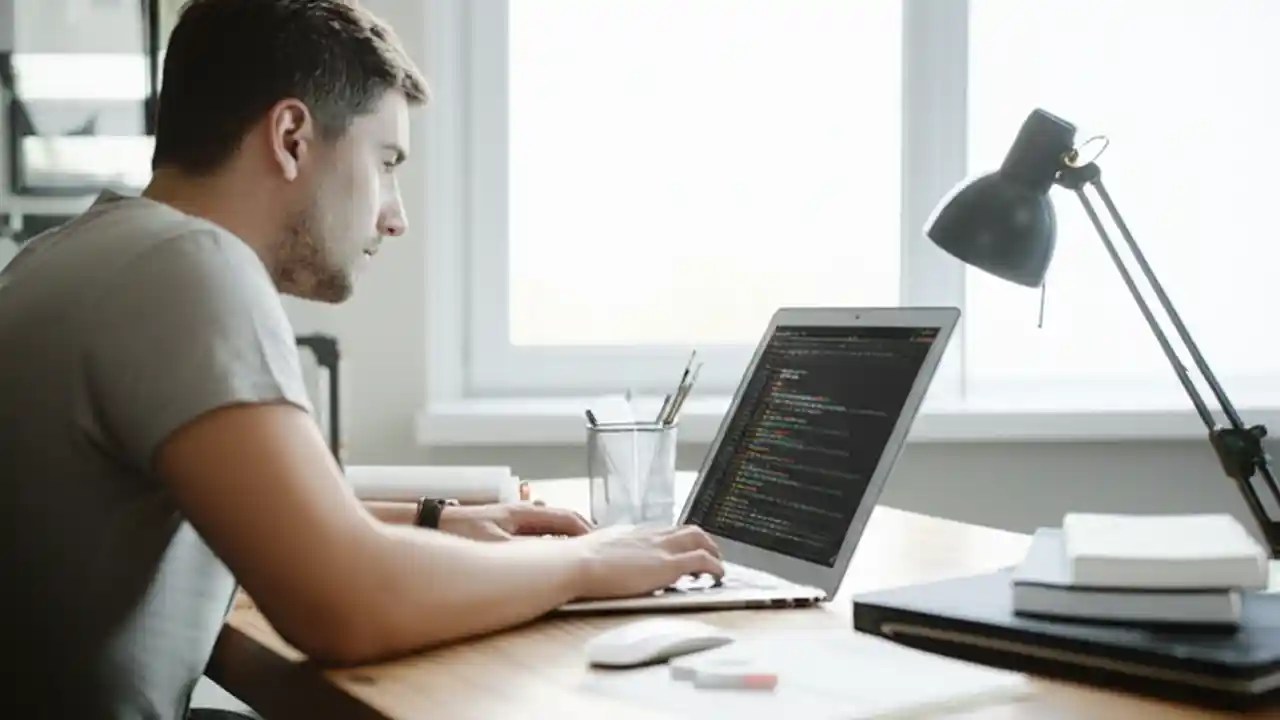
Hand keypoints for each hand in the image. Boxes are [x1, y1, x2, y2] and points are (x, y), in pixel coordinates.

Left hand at [437, 502, 592, 541]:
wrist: (428, 523)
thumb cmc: (460, 535)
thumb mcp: (499, 547)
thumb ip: (531, 549)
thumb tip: (560, 552)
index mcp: (524, 513)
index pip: (567, 518)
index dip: (587, 532)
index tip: (602, 546)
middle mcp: (520, 512)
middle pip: (560, 520)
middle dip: (580, 534)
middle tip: (595, 550)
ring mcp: (510, 518)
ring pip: (547, 526)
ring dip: (564, 538)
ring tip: (576, 553)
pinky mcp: (499, 526)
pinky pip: (533, 532)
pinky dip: (547, 541)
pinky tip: (544, 555)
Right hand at [570, 524, 724, 599]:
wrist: (578, 563)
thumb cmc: (578, 561)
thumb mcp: (595, 551)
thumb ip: (605, 554)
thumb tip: (599, 561)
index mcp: (633, 533)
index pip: (664, 531)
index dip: (677, 541)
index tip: (680, 550)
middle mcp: (650, 534)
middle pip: (687, 530)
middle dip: (702, 542)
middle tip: (709, 555)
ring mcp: (661, 547)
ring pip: (699, 538)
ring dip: (712, 551)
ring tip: (717, 566)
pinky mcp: (668, 564)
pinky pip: (702, 560)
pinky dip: (715, 567)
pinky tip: (719, 576)